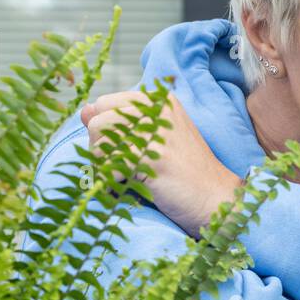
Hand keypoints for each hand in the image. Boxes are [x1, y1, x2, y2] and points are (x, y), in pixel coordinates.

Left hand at [80, 91, 242, 234]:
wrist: (216, 198)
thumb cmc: (184, 173)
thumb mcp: (153, 138)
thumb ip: (120, 122)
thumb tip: (84, 111)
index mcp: (158, 101)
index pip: (103, 103)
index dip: (105, 131)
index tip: (123, 150)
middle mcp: (157, 109)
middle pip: (97, 122)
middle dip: (100, 149)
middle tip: (123, 168)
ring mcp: (156, 131)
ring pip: (98, 142)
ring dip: (104, 166)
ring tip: (127, 177)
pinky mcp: (153, 157)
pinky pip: (108, 165)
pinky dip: (111, 182)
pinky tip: (130, 187)